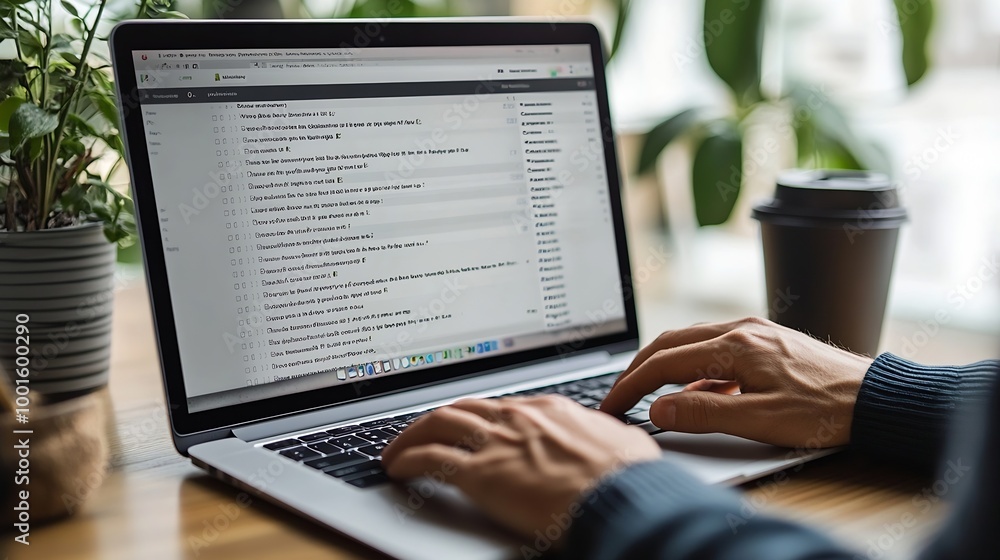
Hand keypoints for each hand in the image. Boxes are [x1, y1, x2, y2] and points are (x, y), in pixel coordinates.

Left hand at [381, 395, 659, 539]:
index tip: (466, 427)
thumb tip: (615, 437)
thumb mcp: (622, 442)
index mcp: (548, 409)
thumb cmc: (629, 477)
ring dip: (411, 435)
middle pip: (462, 408)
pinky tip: (397, 467)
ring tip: (395, 450)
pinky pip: (430, 459)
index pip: (499, 406)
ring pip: (438, 424)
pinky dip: (408, 460)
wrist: (621, 496)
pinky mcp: (480, 474)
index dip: (476, 417)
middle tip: (419, 432)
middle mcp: (516, 418)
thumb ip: (604, 435)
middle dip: (435, 420)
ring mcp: (496, 443)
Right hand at [601, 317, 871, 447]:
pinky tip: (694, 393)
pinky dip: (692, 369)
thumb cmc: (824, 411)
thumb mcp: (759, 421)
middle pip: (670, 342)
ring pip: (690, 342)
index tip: (611, 405)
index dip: (630, 385)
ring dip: (663, 365)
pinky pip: (714, 349)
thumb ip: (703, 414)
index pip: (663, 361)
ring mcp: (754, 331)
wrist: (876, 398)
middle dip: (637, 368)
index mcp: (734, 345)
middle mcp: (740, 329)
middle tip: (618, 394)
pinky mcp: (765, 340)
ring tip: (647, 393)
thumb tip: (657, 409)